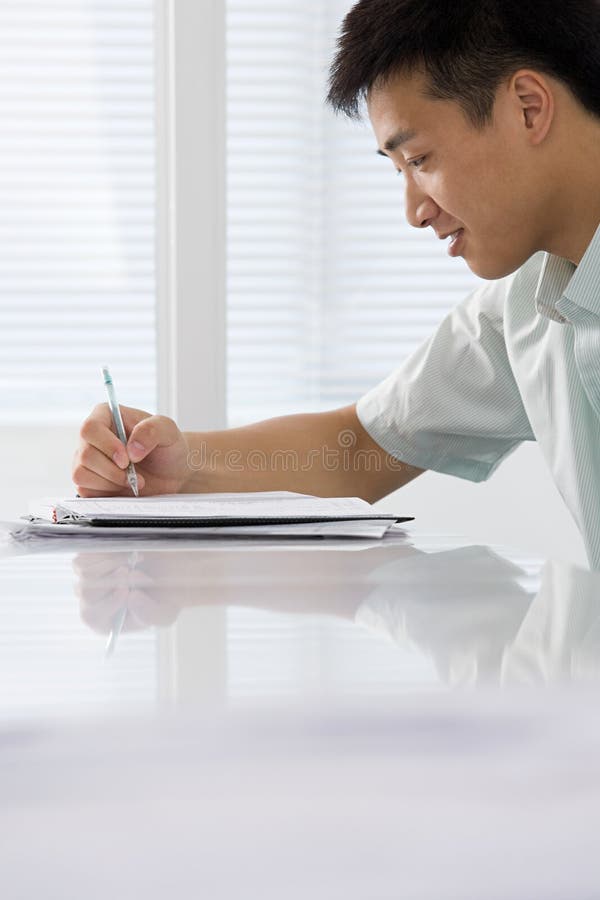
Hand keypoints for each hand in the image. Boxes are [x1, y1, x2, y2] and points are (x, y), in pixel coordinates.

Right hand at [72, 404, 189, 496]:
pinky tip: (123, 488)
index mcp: (105, 416)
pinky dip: (107, 493)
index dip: (106, 446)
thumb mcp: (168, 430)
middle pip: (85, 455)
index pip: (90, 428)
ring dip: (110, 483)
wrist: (172, 473)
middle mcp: (92, 438)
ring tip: (132, 481)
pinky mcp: (88, 482)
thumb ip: (151, 430)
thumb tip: (131, 449)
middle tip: (136, 475)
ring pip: (81, 475)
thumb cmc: (167, 447)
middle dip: (113, 471)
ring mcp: (86, 460)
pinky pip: (85, 491)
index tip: (127, 459)